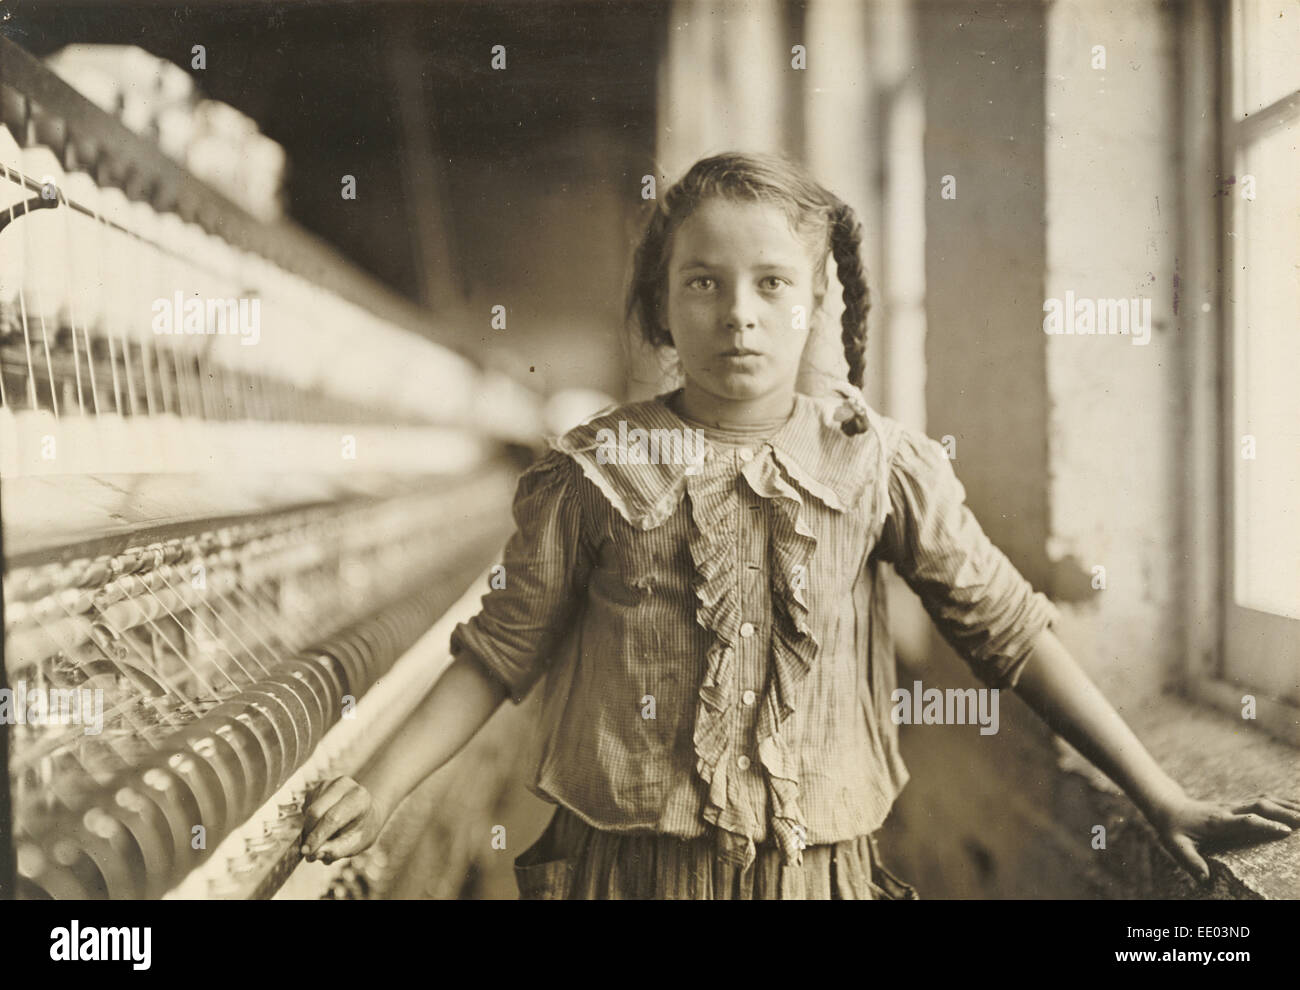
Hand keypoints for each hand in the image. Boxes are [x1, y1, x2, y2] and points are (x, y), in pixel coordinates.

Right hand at [301, 776, 390, 864]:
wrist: (366, 812)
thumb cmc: (361, 829)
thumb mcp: (355, 844)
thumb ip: (336, 850)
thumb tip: (315, 853)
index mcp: (359, 798)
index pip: (333, 818)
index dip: (317, 836)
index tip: (306, 852)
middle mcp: (344, 785)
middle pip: (316, 811)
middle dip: (309, 833)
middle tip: (308, 852)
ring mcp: (330, 783)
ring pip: (308, 810)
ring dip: (309, 829)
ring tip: (322, 838)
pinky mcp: (319, 786)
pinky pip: (306, 807)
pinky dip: (309, 821)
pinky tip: (322, 825)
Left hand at [1148, 792, 1298, 883]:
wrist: (1169, 807)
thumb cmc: (1173, 829)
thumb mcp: (1176, 846)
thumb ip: (1190, 861)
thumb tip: (1205, 880)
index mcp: (1217, 822)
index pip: (1245, 821)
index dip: (1265, 825)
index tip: (1285, 831)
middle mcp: (1228, 810)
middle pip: (1259, 806)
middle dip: (1284, 812)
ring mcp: (1233, 805)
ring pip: (1264, 800)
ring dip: (1286, 804)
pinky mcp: (1237, 804)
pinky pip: (1263, 800)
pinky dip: (1281, 801)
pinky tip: (1296, 805)